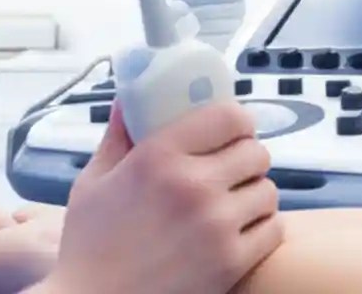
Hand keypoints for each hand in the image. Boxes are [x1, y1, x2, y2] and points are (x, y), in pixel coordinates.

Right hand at [42, 102, 282, 293]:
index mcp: (158, 156)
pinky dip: (262, 227)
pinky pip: (273, 229)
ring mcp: (216, 226)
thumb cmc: (88, 247)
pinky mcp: (231, 262)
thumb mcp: (92, 182)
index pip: (229, 117)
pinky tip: (241, 229)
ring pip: (267, 191)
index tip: (233, 130)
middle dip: (247, 157)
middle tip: (232, 169)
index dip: (238, 121)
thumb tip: (127, 99)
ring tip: (235, 202)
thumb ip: (116, 137)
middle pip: (256, 152)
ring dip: (255, 193)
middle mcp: (193, 186)